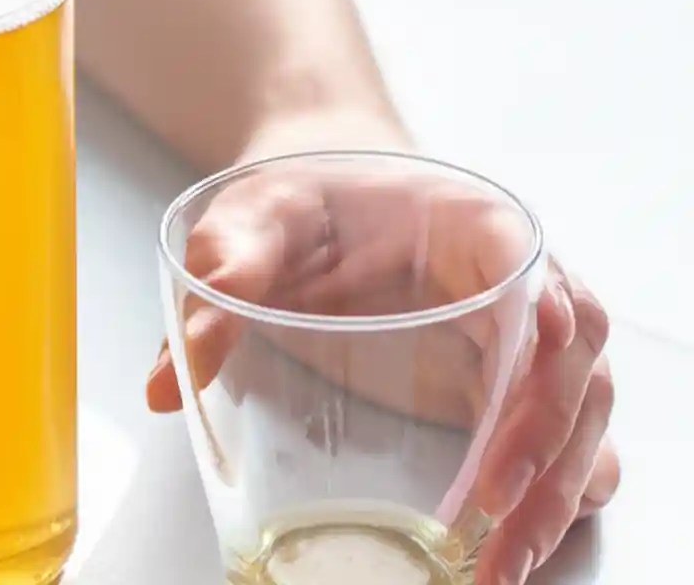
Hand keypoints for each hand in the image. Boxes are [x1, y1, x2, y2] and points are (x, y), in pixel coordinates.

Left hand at [146, 144, 619, 584]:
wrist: (324, 202)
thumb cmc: (302, 201)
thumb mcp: (253, 220)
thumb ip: (221, 276)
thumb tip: (168, 384)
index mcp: (471, 224)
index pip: (532, 271)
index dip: (545, 326)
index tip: (526, 379)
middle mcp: (519, 283)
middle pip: (571, 364)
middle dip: (547, 448)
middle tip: (496, 520)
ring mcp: (519, 341)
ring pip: (580, 415)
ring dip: (556, 492)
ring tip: (501, 566)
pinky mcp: (502, 387)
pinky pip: (562, 442)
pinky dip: (556, 494)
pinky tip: (517, 545)